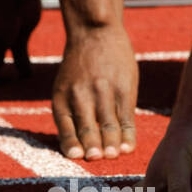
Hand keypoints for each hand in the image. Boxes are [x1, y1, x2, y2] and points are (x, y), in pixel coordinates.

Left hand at [51, 26, 137, 159]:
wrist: (95, 32)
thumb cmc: (79, 68)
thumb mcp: (64, 88)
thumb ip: (69, 115)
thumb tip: (76, 149)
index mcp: (63, 99)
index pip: (66, 126)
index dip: (71, 143)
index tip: (77, 156)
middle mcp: (81, 96)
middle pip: (87, 126)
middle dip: (92, 145)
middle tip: (95, 158)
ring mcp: (104, 92)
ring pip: (108, 124)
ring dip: (112, 143)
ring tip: (113, 156)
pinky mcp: (123, 88)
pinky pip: (126, 116)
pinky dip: (128, 134)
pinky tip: (128, 147)